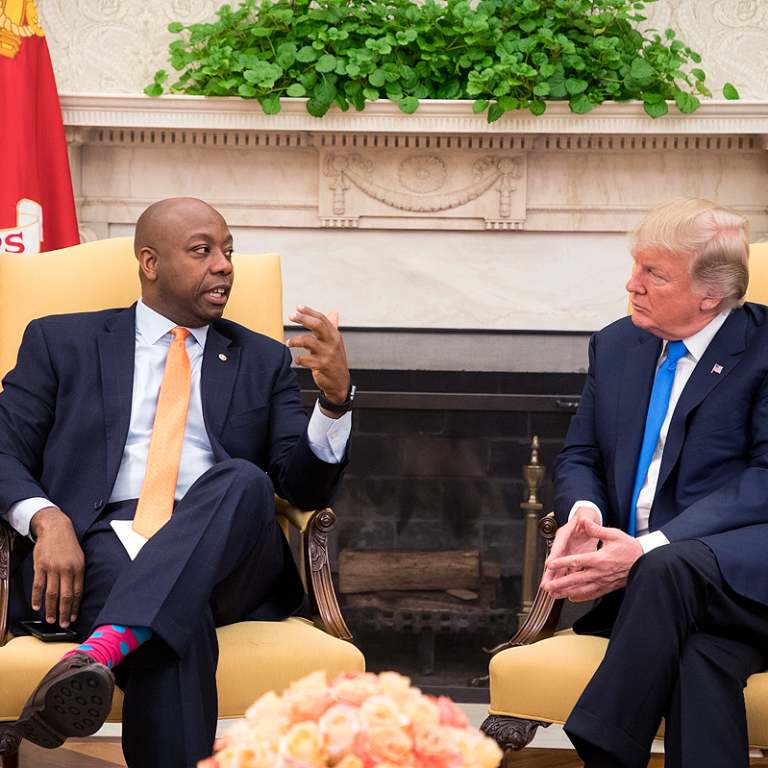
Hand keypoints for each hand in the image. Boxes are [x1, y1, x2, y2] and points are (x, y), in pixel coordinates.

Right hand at [29, 506, 84, 626]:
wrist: (56, 529)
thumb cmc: (68, 545)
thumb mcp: (80, 558)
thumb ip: (78, 575)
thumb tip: (76, 594)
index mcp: (79, 568)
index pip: (78, 592)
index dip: (75, 607)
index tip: (73, 617)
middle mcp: (67, 570)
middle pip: (66, 596)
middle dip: (64, 613)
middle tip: (62, 624)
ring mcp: (53, 568)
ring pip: (52, 594)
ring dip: (51, 609)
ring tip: (50, 619)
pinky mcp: (40, 567)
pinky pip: (38, 586)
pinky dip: (37, 598)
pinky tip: (37, 606)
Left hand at [286, 306, 349, 417]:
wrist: (339, 383)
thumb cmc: (335, 361)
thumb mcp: (336, 343)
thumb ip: (333, 326)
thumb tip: (334, 312)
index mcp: (335, 335)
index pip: (321, 319)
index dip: (309, 311)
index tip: (297, 307)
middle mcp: (332, 342)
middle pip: (316, 325)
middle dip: (302, 319)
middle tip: (290, 316)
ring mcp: (327, 354)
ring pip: (307, 341)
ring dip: (294, 340)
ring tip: (288, 343)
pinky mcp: (321, 365)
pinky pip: (304, 359)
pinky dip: (298, 359)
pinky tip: (297, 360)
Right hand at [540, 507, 600, 592]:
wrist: (588, 521)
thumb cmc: (585, 519)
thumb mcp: (586, 517)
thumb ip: (586, 520)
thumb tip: (584, 520)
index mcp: (565, 534)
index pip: (559, 545)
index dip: (554, 555)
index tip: (549, 564)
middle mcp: (563, 545)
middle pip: (555, 560)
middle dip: (550, 573)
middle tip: (545, 584)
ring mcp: (567, 554)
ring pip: (560, 569)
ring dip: (555, 580)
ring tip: (550, 591)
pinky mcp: (573, 560)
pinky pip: (569, 571)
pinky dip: (566, 581)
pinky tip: (564, 590)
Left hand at [542, 515, 643, 601]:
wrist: (645, 561)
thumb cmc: (629, 548)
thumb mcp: (614, 534)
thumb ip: (597, 530)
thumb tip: (585, 522)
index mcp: (600, 559)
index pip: (577, 561)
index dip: (562, 563)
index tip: (551, 565)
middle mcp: (600, 573)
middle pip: (576, 579)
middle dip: (560, 583)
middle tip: (547, 587)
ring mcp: (603, 582)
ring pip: (582, 589)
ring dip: (567, 592)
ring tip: (554, 595)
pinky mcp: (607, 587)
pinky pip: (592, 594)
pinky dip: (581, 597)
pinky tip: (571, 597)